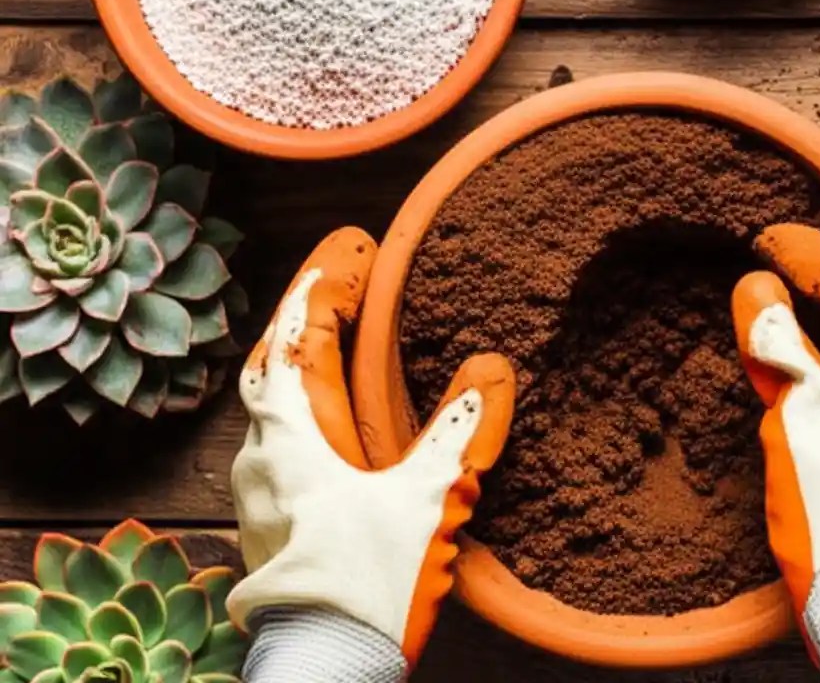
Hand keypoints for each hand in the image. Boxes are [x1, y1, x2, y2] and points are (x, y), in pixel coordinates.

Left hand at [226, 228, 515, 666]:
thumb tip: (491, 368)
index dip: (323, 285)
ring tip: (342, 353)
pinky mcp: (272, 527)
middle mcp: (263, 456)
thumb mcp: (429, 498)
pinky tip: (341, 436)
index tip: (349, 246)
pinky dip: (308, 420)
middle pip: (272, 367)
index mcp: (294, 434)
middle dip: (302, 322)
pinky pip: (282, 451)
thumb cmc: (369, 581)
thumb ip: (459, 430)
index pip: (298, 336)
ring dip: (302, 372)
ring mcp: (260, 495)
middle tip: (338, 292)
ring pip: (273, 412)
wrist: (327, 665)